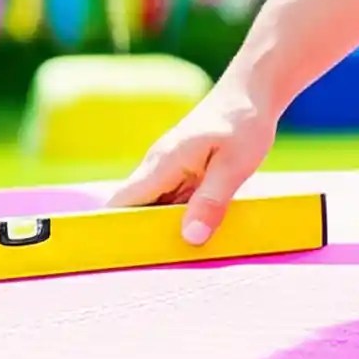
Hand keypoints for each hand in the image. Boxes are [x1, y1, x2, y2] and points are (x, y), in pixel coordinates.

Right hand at [106, 79, 279, 245]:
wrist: (250, 93)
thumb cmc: (243, 124)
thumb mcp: (233, 167)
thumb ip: (211, 202)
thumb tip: (190, 238)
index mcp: (162, 164)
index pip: (121, 200)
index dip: (110, 225)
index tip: (108, 251)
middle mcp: (157, 167)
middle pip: (132, 207)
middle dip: (135, 234)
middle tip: (146, 266)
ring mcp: (167, 169)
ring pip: (151, 205)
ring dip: (158, 228)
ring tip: (169, 257)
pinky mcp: (180, 171)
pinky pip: (169, 200)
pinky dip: (175, 217)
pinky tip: (192, 232)